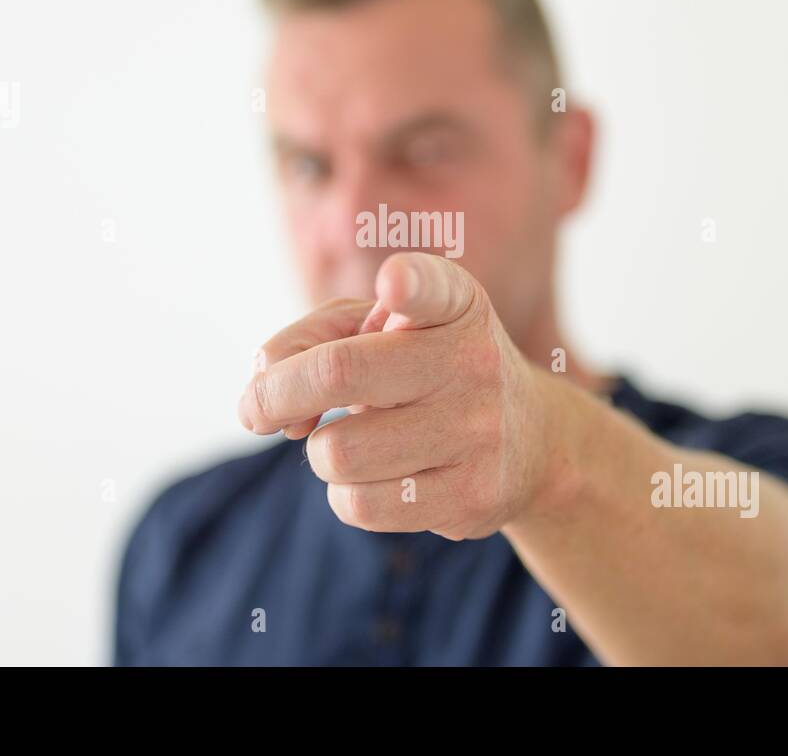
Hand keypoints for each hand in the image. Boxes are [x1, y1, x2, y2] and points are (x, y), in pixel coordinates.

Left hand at [238, 252, 559, 539]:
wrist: (531, 440)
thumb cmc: (425, 368)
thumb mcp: (379, 327)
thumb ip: (310, 337)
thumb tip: (261, 402)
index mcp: (453, 305)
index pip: (432, 287)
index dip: (408, 283)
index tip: (393, 281)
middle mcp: (473, 361)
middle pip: (339, 373)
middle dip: (274, 395)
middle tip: (256, 409)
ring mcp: (477, 432)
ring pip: (339, 452)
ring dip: (321, 452)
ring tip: (350, 441)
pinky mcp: (472, 497)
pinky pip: (361, 505)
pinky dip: (346, 493)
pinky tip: (376, 476)